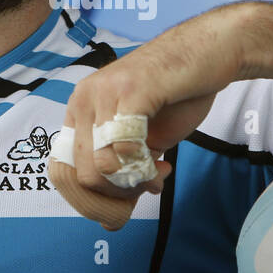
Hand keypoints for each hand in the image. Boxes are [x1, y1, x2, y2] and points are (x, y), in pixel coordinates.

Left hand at [47, 5, 248, 229]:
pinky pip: (124, 148)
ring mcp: (104, 92)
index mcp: (79, 110)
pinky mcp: (131, 90)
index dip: (88, 201)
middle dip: (115, 197)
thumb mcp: (143, 140)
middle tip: (145, 190)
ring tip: (156, 176)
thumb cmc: (178, 94)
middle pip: (82, 176)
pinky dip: (143, 170)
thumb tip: (110, 219)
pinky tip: (161, 166)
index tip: (121, 207)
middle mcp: (83, 99)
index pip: (61, 172)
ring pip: (99, 167)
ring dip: (132, 185)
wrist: (211, 52)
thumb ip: (123, 171)